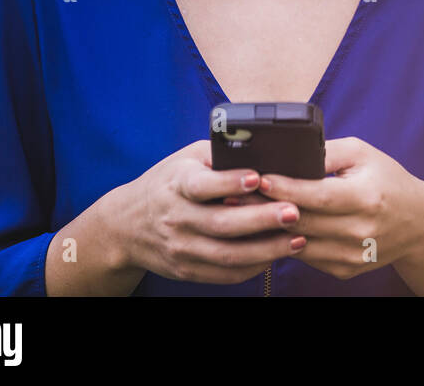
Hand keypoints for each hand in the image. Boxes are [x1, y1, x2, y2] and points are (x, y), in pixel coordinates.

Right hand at [112, 140, 306, 284]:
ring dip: (265, 250)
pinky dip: (253, 267)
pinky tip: (276, 256)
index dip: (229, 182)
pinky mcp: (187, 270)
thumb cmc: (169, 183)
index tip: (258, 177)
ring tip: (297, 239)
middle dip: (260, 219)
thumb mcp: (186, 159)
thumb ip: (219, 155)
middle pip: (221, 224)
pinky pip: (224, 274)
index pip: (202, 185)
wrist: (126, 226)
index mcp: (177, 184)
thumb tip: (261, 149)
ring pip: (227, 255)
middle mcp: (177, 218)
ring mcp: (181, 248)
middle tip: (293, 212)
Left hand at [253, 137, 423, 280]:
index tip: (259, 179)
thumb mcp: (363, 154)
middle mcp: (361, 231)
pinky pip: (308, 257)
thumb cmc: (387, 180)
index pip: (318, 196)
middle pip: (304, 222)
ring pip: (300, 244)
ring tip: (246, 213)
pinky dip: (288, 244)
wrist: (417, 222)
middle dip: (268, 207)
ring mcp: (354, 255)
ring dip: (272, 230)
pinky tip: (273, 230)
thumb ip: (327, 153)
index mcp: (367, 198)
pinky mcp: (346, 270)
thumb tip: (289, 155)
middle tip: (238, 195)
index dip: (285, 188)